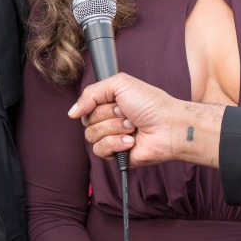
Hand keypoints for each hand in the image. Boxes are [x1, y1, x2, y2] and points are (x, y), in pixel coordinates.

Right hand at [69, 74, 219, 167]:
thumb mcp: (119, 84)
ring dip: (114, 129)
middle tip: (127, 114)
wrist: (168, 126)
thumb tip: (72, 112)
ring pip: (91, 136)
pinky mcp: (116, 155)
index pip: (85, 106)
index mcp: (109, 103)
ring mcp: (112, 138)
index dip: (97, 103)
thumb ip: (90, 93)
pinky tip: (131, 141)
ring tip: (132, 127)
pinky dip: (116, 143)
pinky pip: (100, 151)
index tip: (116, 101)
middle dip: (108, 116)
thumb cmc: (151, 104)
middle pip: (86, 121)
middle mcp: (109, 121)